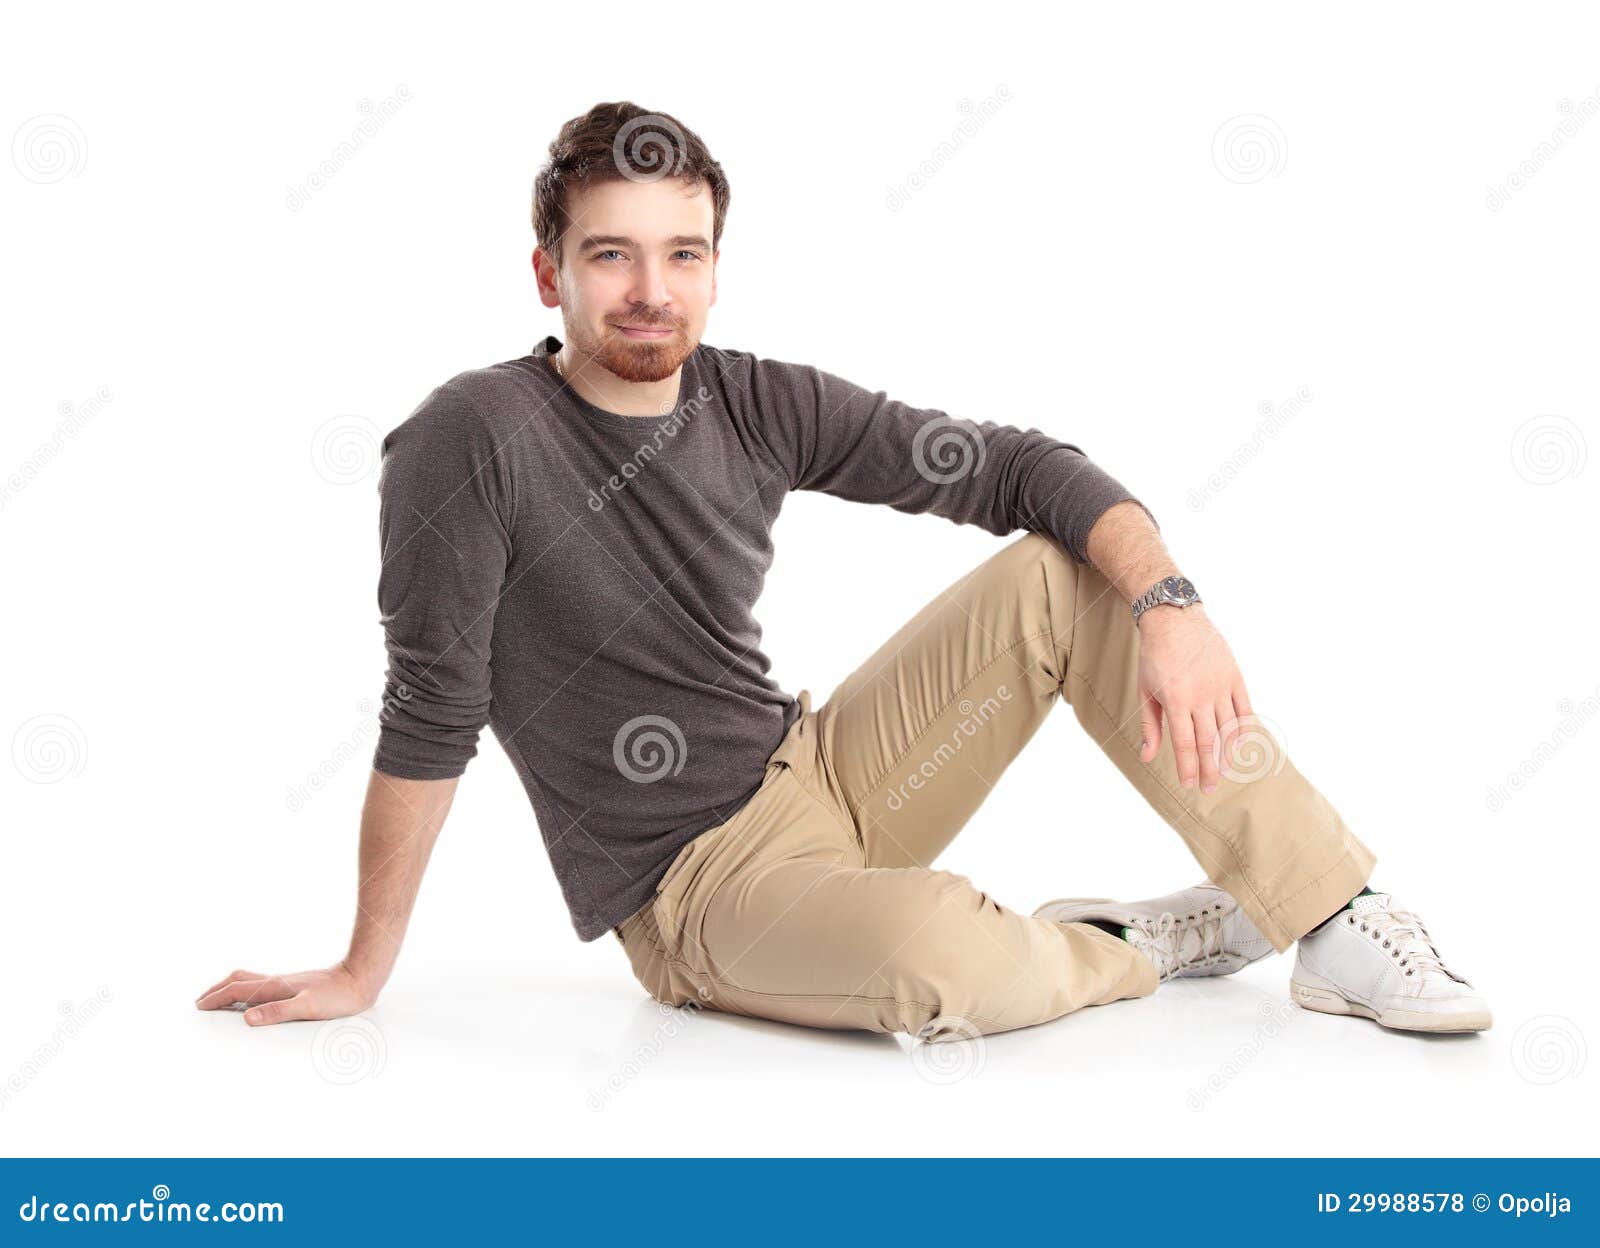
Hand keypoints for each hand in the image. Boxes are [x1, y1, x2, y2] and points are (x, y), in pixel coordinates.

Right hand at [194, 959, 379, 1026]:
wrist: (361, 978)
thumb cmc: (338, 995)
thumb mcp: (308, 1007)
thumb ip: (277, 1012)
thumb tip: (247, 1018)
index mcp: (275, 987)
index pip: (236, 991)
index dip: (215, 998)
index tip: (198, 1006)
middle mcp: (277, 981)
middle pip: (239, 980)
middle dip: (217, 990)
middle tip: (201, 1000)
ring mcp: (286, 982)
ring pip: (250, 980)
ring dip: (230, 987)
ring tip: (220, 997)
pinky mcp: (296, 985)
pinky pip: (263, 984)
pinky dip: (248, 989)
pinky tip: (255, 998)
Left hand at [1135, 604, 1253, 793]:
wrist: (1175, 618)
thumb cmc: (1155, 657)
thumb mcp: (1145, 691)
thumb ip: (1150, 726)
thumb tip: (1149, 758)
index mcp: (1176, 699)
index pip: (1186, 744)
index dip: (1188, 767)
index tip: (1188, 784)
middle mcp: (1202, 695)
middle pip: (1209, 742)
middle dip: (1209, 769)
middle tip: (1208, 788)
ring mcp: (1221, 685)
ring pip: (1229, 729)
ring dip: (1227, 755)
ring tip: (1223, 772)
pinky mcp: (1235, 676)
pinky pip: (1245, 710)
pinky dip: (1243, 731)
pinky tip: (1239, 747)